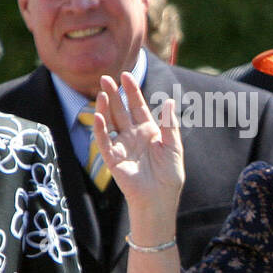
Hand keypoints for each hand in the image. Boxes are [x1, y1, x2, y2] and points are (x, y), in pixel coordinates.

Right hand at [94, 71, 184, 219]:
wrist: (160, 198)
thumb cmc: (170, 174)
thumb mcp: (174, 147)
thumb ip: (170, 125)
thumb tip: (168, 101)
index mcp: (148, 131)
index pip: (138, 106)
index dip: (131, 91)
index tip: (126, 75)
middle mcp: (133, 135)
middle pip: (121, 110)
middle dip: (114, 94)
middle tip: (106, 78)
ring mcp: (122, 145)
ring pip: (110, 122)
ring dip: (105, 107)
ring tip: (102, 93)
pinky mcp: (113, 158)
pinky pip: (104, 140)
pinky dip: (100, 128)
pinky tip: (98, 115)